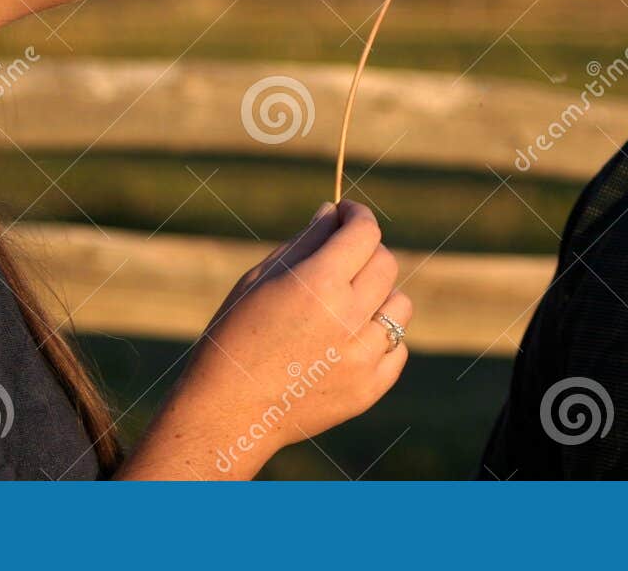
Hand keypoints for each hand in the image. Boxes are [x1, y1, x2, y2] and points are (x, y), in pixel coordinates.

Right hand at [118, 200, 411, 478]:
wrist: (227, 412)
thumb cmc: (234, 337)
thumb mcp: (260, 279)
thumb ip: (304, 242)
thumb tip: (333, 213)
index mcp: (318, 283)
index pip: (364, 232)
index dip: (357, 215)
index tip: (347, 214)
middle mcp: (348, 318)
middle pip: (386, 264)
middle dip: (366, 252)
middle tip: (343, 258)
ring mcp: (363, 357)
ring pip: (400, 306)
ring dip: (379, 297)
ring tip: (346, 305)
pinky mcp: (369, 389)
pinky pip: (397, 350)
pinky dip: (379, 340)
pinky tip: (349, 341)